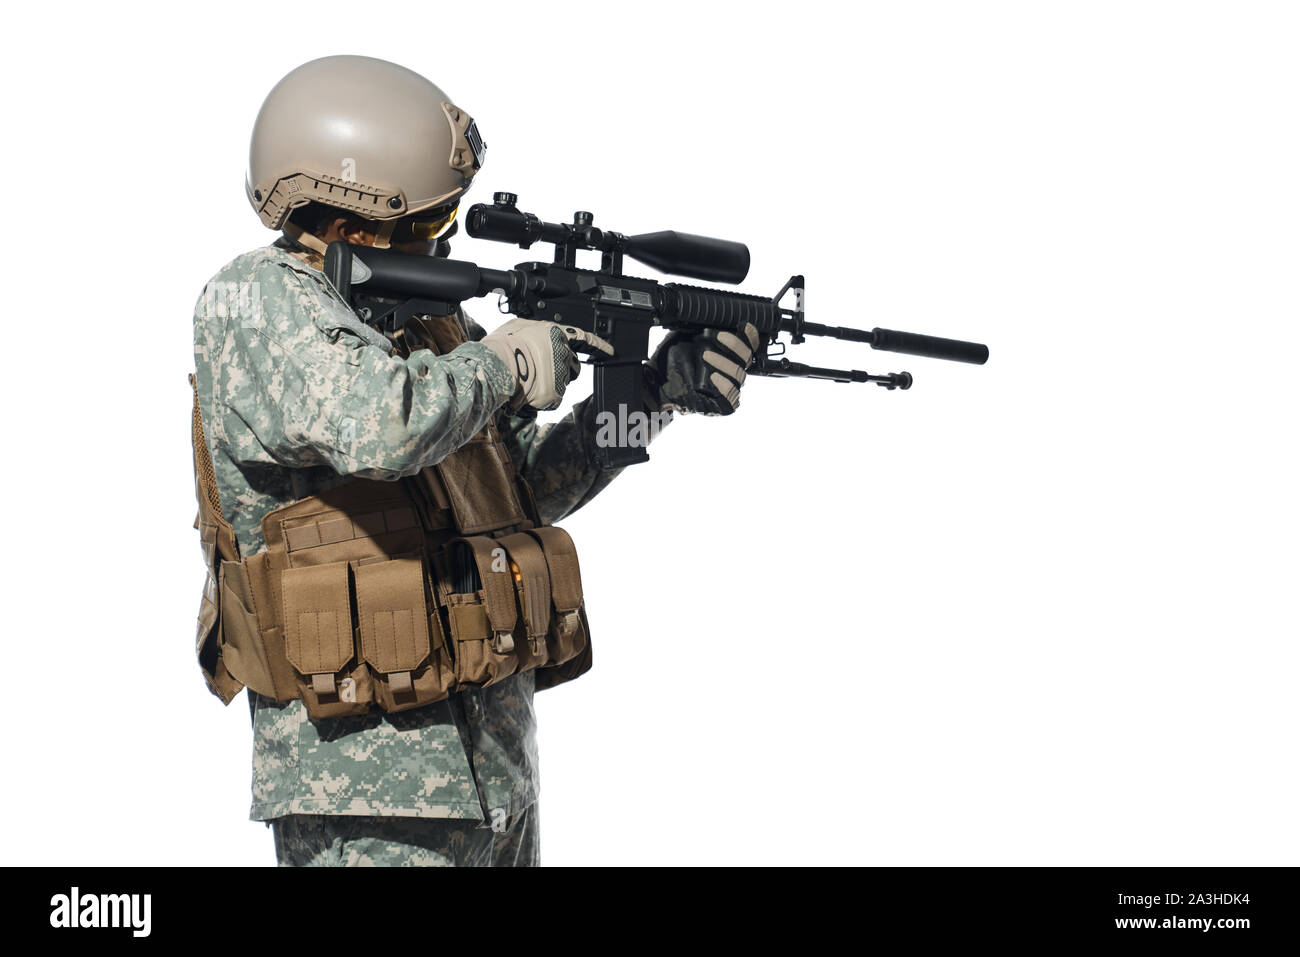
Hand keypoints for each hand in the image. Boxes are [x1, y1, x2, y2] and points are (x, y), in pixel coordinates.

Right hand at [482, 319, 612, 411]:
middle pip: (571, 364)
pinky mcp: (556, 393)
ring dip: (551, 382)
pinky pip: (552, 398)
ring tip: (529, 378)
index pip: (585, 339)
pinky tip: (528, 390)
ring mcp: (561, 374)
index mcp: (556, 334)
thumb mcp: (519, 326)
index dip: (598, 345)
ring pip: (562, 381)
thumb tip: (535, 336)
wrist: (496, 365)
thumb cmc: (502, 345)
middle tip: (537, 368)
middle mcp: (564, 353)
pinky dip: (542, 397)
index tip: (610, 350)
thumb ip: (535, 331)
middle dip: (559, 368)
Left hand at [647, 323, 758, 414]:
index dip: (750, 336)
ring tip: (705, 356)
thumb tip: (710, 312)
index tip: (743, 326)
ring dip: (724, 363)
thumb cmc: (671, 359)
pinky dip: (725, 386)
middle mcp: (729, 370)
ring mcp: (725, 387)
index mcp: (726, 353)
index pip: (748, 345)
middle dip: (734, 346)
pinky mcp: (720, 404)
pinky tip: (714, 377)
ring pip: (738, 376)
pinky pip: (731, 397)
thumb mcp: (683, 335)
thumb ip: (699, 325)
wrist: (656, 380)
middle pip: (745, 359)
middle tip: (717, 337)